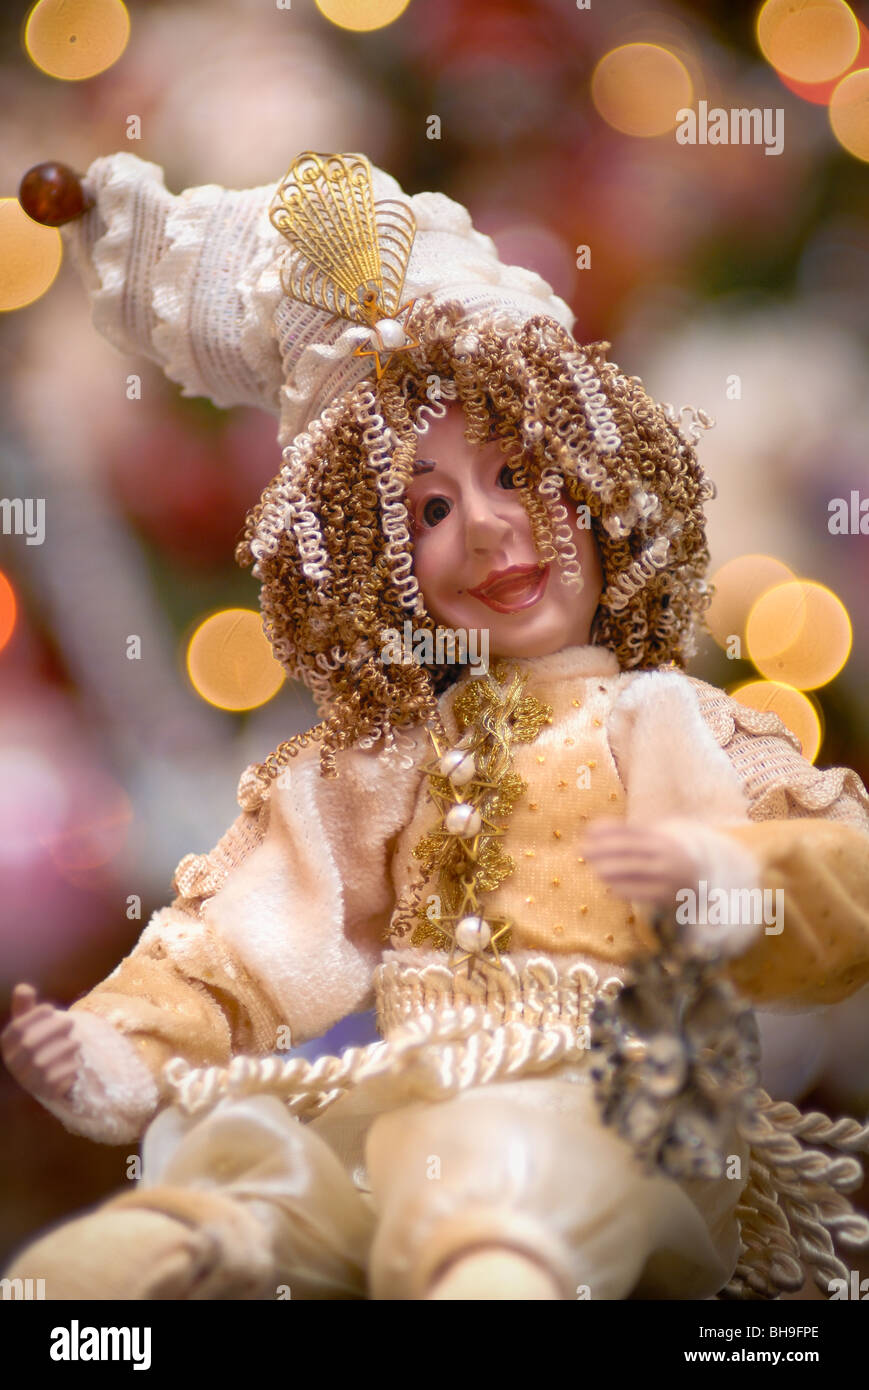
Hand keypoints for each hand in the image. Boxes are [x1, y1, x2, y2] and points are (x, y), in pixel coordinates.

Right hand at [1, 983, 81, 1101]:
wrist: (48, 1076)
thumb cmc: (39, 1040)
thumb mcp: (30, 1022)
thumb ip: (25, 1005)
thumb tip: (23, 988)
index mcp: (7, 1046)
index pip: (16, 1029)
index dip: (34, 1016)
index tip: (49, 1008)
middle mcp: (14, 1065)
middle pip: (31, 1044)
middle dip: (54, 1028)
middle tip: (70, 1021)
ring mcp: (29, 1081)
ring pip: (48, 1060)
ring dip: (66, 1046)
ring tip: (74, 1043)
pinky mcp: (47, 1092)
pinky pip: (62, 1075)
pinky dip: (71, 1065)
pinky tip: (73, 1061)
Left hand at [582, 821, 699, 910]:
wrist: (701, 876)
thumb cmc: (663, 854)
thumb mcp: (650, 839)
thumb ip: (622, 834)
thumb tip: (590, 830)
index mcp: (658, 837)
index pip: (629, 830)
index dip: (607, 830)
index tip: (587, 831)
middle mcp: (663, 853)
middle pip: (629, 849)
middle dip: (603, 849)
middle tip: (582, 850)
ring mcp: (666, 874)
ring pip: (635, 870)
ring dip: (611, 870)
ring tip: (595, 870)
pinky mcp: (667, 895)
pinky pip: (643, 893)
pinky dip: (625, 890)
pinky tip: (610, 889)